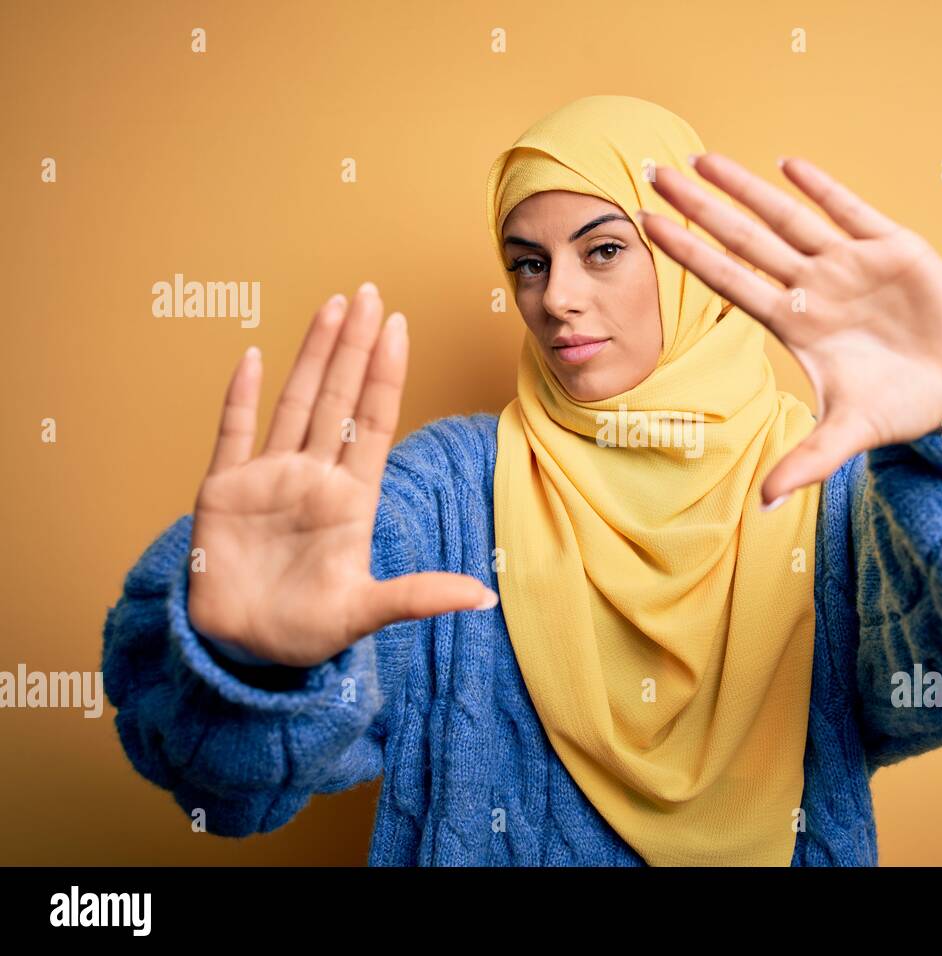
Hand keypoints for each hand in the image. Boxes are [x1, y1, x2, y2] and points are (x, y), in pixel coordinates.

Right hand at [187, 283, 496, 668]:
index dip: (385, 374)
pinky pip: (232, 433)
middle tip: (369, 293)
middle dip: (354, 345)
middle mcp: (312, 478)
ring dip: (311, 355)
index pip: (373, 422)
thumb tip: (483, 599)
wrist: (243, 652)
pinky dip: (240, 397)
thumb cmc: (307, 632)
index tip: (398, 328)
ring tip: (331, 306)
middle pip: (338, 397)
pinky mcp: (223, 490)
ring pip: (294, 402)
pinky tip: (253, 357)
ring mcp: (268, 479)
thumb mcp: (366, 613)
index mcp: (350, 499)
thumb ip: (418, 597)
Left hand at [642, 153, 941, 505]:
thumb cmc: (900, 406)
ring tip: (702, 159)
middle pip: (744, 240)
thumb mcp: (849, 434)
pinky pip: (852, 210)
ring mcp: (851, 264)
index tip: (646, 227)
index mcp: (796, 324)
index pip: (729, 282)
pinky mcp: (896, 248)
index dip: (689, 254)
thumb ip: (806, 463)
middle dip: (700, 207)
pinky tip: (787, 165)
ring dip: (746, 188)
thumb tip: (763, 508)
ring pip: (787, 218)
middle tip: (653, 172)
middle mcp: (815, 287)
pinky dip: (822, 189)